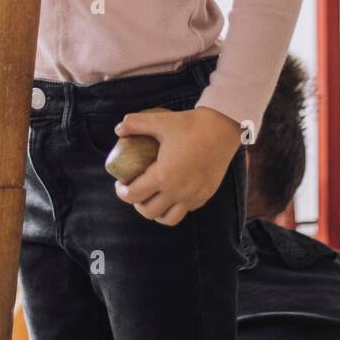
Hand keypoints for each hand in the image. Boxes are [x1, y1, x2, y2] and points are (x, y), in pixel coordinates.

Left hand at [112, 106, 241, 225]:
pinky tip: (172, 192)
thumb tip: (117, 129)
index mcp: (163, 176)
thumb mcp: (159, 120)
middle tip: (134, 190)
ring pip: (168, 219)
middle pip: (148, 212)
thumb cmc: (189, 124)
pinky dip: (175, 207)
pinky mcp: (205, 195)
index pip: (134, 195)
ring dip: (156, 212)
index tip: (120, 184)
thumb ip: (134, 123)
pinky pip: (186, 210)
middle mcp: (177, 192)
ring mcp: (193, 196)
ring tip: (153, 198)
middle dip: (137, 204)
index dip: (122, 192)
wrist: (222, 128)